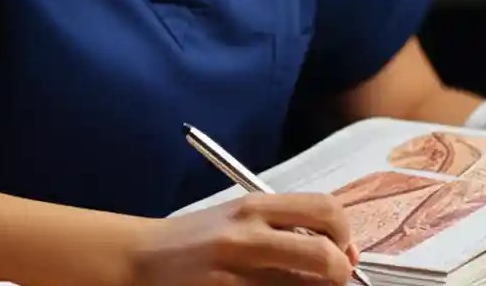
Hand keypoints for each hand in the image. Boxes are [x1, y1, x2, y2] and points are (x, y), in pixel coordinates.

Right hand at [130, 192, 359, 285]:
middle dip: (339, 274)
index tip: (341, 250)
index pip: (325, 210)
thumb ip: (285, 226)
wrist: (140, 258)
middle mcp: (247, 239)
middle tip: (330, 279)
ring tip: (300, 285)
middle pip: (325, 258)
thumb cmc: (196, 240)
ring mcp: (235, 277)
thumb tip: (343, 252)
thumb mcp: (237, 217)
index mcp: (253, 208)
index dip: (345, 234)